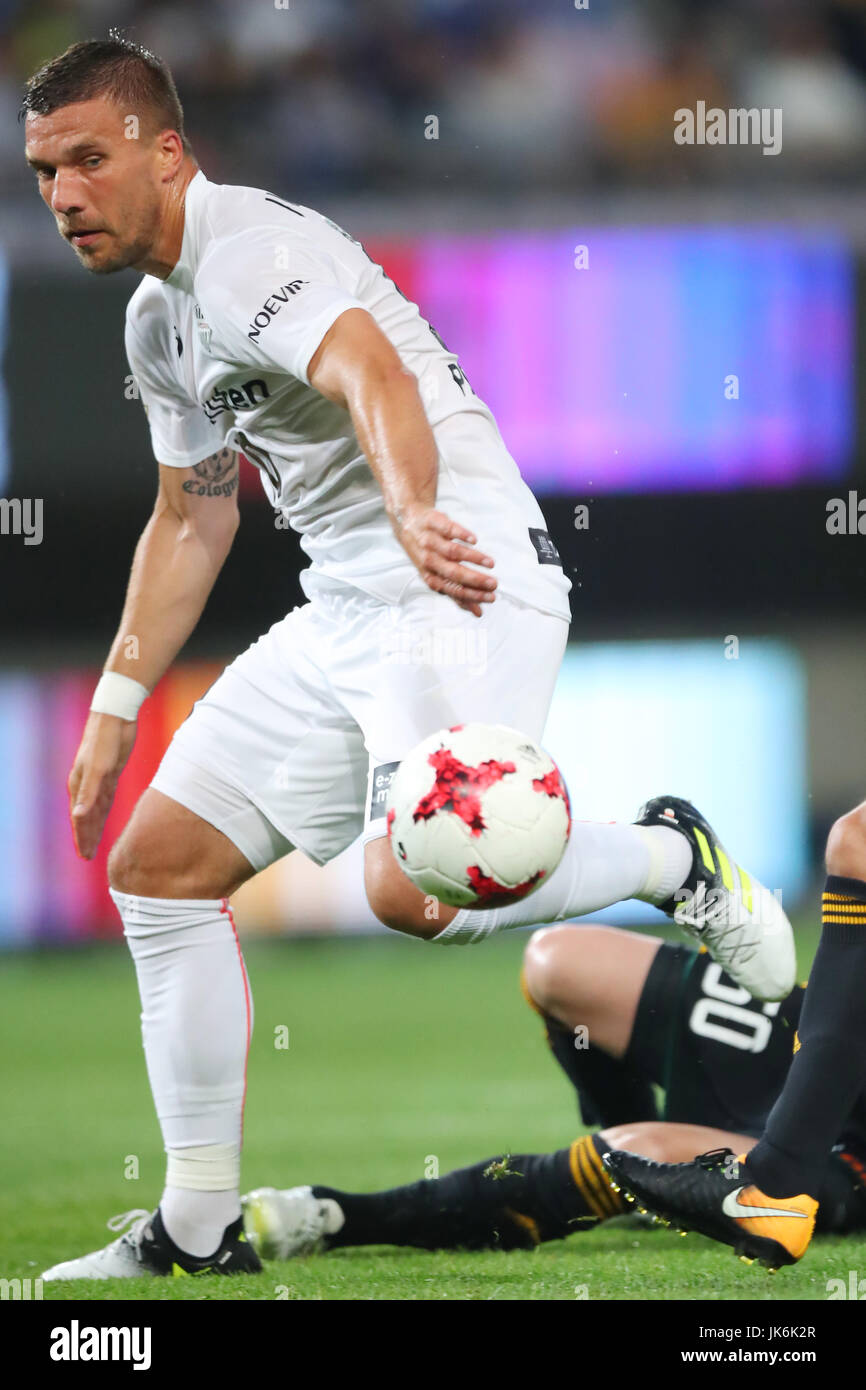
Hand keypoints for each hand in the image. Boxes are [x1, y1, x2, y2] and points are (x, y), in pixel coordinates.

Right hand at [67, 711, 137, 859]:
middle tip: (88, 856)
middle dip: (86, 836)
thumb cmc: (105, 740)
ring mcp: (99, 778)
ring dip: (95, 826)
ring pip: (96, 809)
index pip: (80, 818)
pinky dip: (104, 810)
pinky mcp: (111, 772)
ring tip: (95, 842)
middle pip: (86, 817)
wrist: (116, 716)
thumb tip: (78, 816)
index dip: (82, 837)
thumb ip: (90, 793)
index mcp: (79, 784)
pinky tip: (105, 818)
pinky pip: (106, 797)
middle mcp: (86, 784)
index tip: (84, 855)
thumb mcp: (99, 768)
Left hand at [396, 505, 496, 616]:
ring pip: (453, 551)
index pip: (453, 589)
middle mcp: (428, 559)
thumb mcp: (438, 575)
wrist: (407, 522)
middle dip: (475, 580)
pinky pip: (447, 529)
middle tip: (493, 584)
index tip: (491, 597)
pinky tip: (474, 540)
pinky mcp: (432, 522)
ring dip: (474, 558)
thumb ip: (458, 594)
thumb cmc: (427, 553)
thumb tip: (478, 612)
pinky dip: (461, 534)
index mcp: (430, 576)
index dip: (472, 595)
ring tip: (491, 563)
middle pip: (453, 572)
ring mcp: (429, 540)